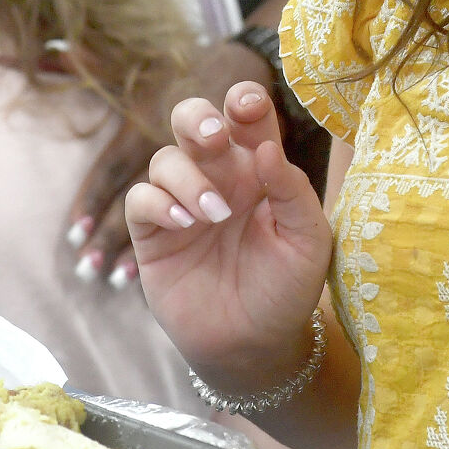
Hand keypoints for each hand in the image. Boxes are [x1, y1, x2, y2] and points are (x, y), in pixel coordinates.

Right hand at [125, 82, 332, 388]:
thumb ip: (292, 191)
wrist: (255, 346)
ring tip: (215, 214)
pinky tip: (184, 223)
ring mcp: (182, 202)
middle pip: (193, 121)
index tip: (247, 107)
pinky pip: (140, 199)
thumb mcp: (307, 240)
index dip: (244, 102)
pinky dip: (158, 202)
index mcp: (258, 168)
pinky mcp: (153, 234)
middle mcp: (217, 176)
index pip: (247, 119)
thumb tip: (265, 149)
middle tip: (215, 139)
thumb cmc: (287, 288)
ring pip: (166, 158)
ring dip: (188, 177)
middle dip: (198, 118)